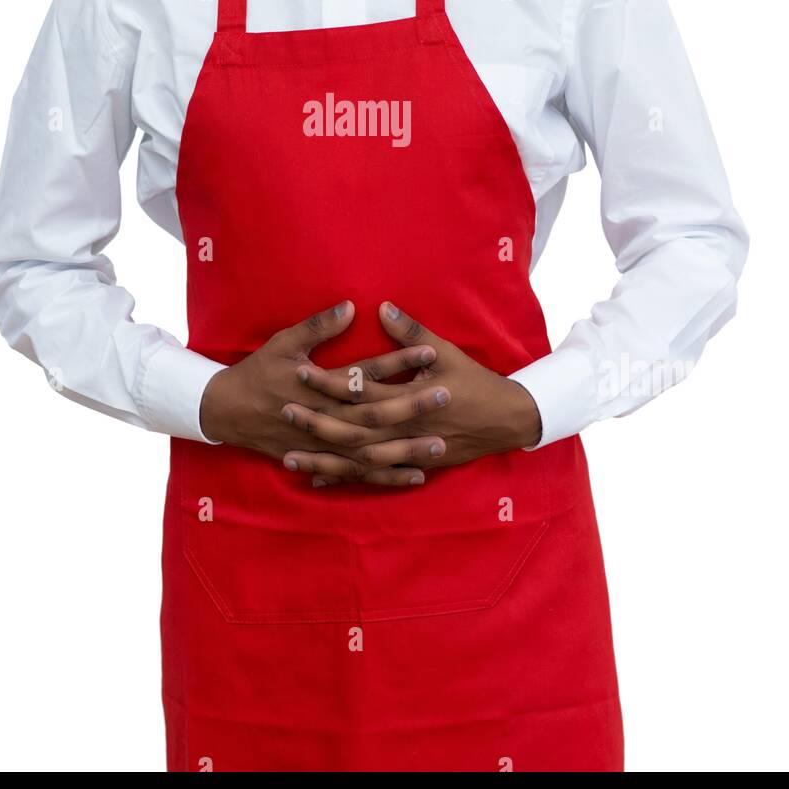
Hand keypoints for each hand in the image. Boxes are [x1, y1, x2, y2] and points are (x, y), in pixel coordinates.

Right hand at [198, 299, 449, 484]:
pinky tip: (415, 475)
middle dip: (412, 405)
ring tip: (440, 443)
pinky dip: (386, 476)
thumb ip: (318, 327)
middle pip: (375, 415)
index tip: (429, 354)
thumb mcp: (284, 343)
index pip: (367, 373)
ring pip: (371, 450)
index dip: (398, 363)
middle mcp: (325, 418)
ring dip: (406, 447)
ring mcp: (324, 444)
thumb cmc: (258, 372)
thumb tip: (350, 307)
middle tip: (446, 395)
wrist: (227, 411)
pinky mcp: (323, 460)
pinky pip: (359, 473)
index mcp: (320, 386)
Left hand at [282, 300, 542, 485]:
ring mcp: (405, 451)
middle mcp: (402, 430)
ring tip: (288, 457)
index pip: (359, 391)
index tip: (299, 371)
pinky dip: (346, 478)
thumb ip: (410, 333)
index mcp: (407, 399)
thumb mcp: (444, 352)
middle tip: (284, 412)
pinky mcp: (410, 465)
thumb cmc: (474, 382)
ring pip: (357, 460)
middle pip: (351, 429)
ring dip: (324, 459)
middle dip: (316, 422)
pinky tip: (319, 481)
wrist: (504, 419)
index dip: (328, 382)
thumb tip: (382, 308)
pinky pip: (372, 476)